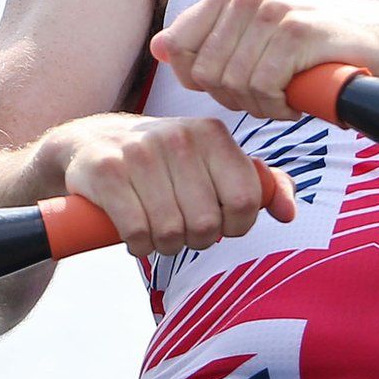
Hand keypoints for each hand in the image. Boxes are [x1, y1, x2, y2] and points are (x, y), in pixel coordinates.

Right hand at [37, 113, 296, 258]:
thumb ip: (257, 183)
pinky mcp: (105, 172)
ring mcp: (140, 153)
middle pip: (207, 223)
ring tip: (156, 230)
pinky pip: (136, 233)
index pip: (245, 200)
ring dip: (164, 245)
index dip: (235, 225)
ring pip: (171, 232)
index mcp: (211, 133)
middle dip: (195, 239)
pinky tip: (134, 234)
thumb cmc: (163, 162)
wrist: (89, 143)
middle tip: (180, 229)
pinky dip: (138, 245)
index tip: (217, 222)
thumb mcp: (211, 162)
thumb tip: (288, 212)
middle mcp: (178, 137)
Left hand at [149, 0, 378, 119]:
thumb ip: (208, 39)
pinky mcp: (296, 32)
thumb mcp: (254, 33)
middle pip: (207, 74)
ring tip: (288, 94)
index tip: (241, 84)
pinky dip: (281, 106)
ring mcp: (270, 10)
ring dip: (263, 106)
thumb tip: (158, 48)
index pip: (180, 51)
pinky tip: (300, 98)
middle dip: (237, 98)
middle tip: (272, 95)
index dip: (206, 82)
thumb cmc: (314, 43)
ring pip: (235, 85)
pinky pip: (264, 89)